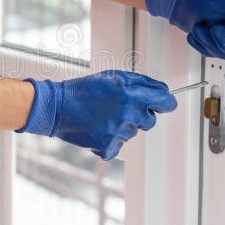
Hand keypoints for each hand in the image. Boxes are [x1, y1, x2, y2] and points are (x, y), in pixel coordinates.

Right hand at [15, 70, 176, 160]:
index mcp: (133, 96)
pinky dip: (109, 139)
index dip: (165, 102)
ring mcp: (120, 134)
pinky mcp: (109, 147)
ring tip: (102, 116)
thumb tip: (165, 90)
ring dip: (122, 126)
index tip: (162, 104)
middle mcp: (130, 116)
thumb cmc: (86, 89)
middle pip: (150, 121)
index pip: (167, 103)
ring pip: (132, 133)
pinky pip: (118, 145)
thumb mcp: (114, 77)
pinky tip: (97, 129)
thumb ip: (143, 83)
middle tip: (119, 107)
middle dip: (140, 114)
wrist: (58, 107)